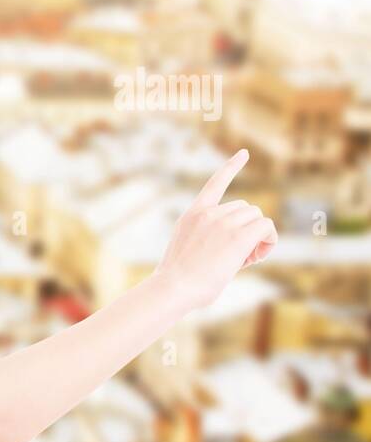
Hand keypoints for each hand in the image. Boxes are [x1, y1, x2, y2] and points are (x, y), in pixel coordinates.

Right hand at [152, 148, 276, 314]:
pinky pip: (266, 228)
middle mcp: (208, 214)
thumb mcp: (190, 249)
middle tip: (241, 256)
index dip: (231, 167)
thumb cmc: (181, 280)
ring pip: (257, 217)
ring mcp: (222, 223)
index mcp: (193, 215)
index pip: (215, 184)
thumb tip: (242, 245)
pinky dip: (268, 240)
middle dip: (248, 229)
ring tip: (245, 259)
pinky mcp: (237, 237)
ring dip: (257, 236)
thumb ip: (210, 237)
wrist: (173, 288)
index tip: (244, 153)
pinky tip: (257, 255)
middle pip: (246, 208)